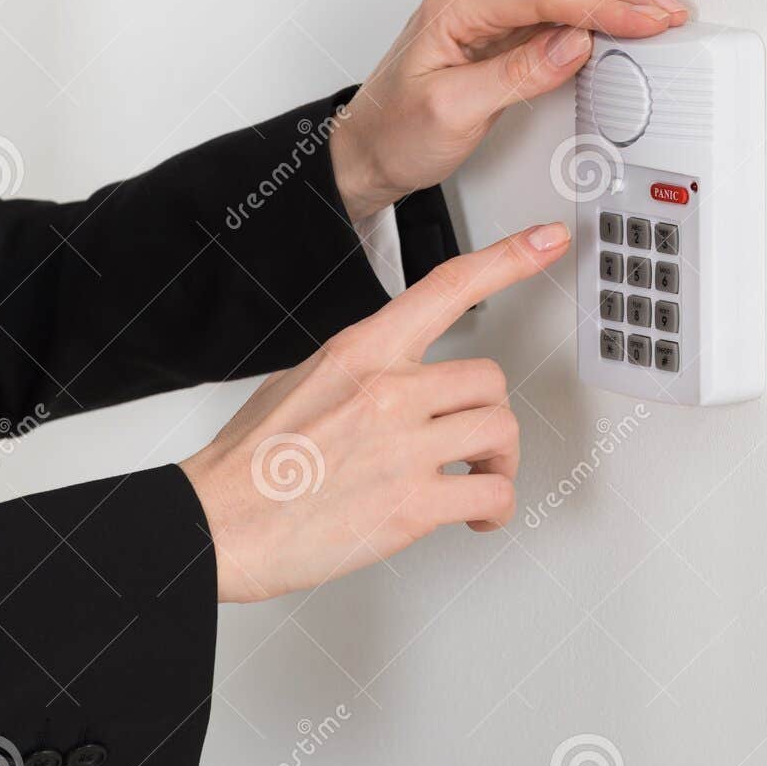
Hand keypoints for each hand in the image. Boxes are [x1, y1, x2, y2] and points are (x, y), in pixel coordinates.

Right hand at [180, 222, 571, 602]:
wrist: (219, 524)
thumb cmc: (251, 462)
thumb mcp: (301, 380)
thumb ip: (359, 368)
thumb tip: (393, 375)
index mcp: (361, 351)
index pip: (448, 286)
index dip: (509, 258)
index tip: (547, 240)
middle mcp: (388, 391)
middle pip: (490, 378)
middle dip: (487, 414)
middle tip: (474, 443)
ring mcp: (403, 447)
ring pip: (500, 431)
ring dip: (498, 460)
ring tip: (477, 479)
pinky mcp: (412, 505)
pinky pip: (493, 493)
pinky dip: (495, 507)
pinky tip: (477, 515)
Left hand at [329, 0, 688, 219]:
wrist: (369, 149)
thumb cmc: (397, 132)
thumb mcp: (455, 112)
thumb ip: (517, 74)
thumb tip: (574, 44)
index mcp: (456, 3)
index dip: (603, 5)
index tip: (646, 21)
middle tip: (666, 12)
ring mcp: (486, 4)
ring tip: (655, 10)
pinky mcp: (500, 23)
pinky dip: (594, 1)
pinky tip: (620, 16)